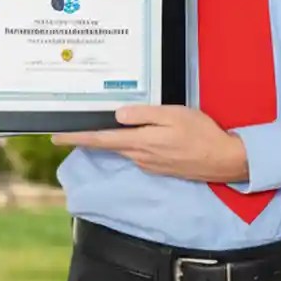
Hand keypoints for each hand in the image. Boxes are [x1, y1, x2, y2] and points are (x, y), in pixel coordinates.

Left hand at [52, 105, 249, 183]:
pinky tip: (134, 135)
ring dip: (111, 139)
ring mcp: (150, 164)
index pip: (100, 139)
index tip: (55, 137)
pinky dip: (130, 143)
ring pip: (124, 148)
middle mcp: (141, 157)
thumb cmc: (202, 134)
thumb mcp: (173, 115)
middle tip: (68, 129)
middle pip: (108, 145)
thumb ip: (144, 114)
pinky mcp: (159, 166)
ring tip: (100, 127)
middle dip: (88, 137)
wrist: (225, 160)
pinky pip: (138, 152)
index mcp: (141, 142)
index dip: (76, 137)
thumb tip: (118, 115)